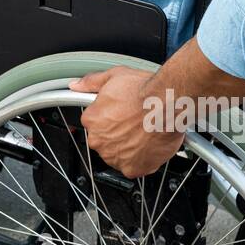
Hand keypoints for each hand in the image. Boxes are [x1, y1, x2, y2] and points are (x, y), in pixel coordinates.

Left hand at [69, 66, 184, 178]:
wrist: (167, 104)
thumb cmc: (145, 92)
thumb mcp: (114, 76)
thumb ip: (92, 82)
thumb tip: (77, 85)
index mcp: (92, 120)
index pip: (95, 123)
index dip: (110, 117)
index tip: (121, 113)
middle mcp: (99, 141)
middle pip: (105, 140)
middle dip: (118, 133)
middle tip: (134, 122)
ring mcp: (115, 157)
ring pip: (119, 154)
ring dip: (129, 146)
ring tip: (144, 132)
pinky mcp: (133, 168)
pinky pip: (134, 167)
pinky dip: (141, 159)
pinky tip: (149, 144)